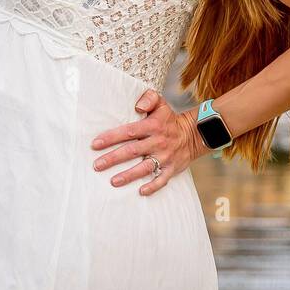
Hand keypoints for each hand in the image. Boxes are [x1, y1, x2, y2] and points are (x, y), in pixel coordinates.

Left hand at [91, 89, 210, 195]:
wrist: (194, 134)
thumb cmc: (170, 119)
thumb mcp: (161, 103)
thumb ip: (148, 98)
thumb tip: (137, 106)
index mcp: (153, 126)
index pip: (129, 131)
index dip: (112, 137)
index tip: (96, 144)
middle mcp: (158, 142)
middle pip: (133, 151)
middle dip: (113, 158)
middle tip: (97, 165)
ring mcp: (165, 156)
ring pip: (145, 167)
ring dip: (129, 175)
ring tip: (113, 181)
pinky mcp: (172, 168)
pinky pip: (162, 179)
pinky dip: (152, 186)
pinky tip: (141, 191)